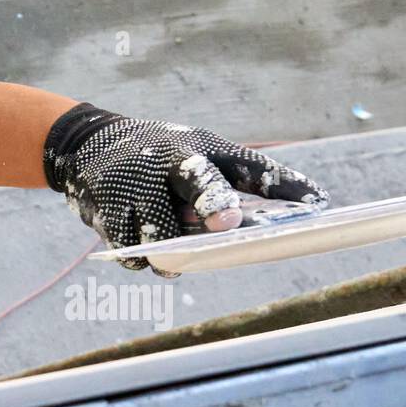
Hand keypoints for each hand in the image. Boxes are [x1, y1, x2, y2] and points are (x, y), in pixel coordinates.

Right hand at [44, 103, 329, 254]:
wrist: (87, 144)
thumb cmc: (158, 156)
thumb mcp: (195, 154)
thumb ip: (231, 185)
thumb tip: (282, 217)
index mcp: (200, 146)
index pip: (248, 164)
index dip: (283, 184)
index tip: (318, 204)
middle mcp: (169, 158)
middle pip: (198, 178)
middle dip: (214, 201)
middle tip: (227, 223)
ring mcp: (135, 181)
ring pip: (162, 229)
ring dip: (174, 252)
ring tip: (173, 262)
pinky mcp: (106, 205)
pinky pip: (131, 247)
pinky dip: (142, 257)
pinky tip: (142, 252)